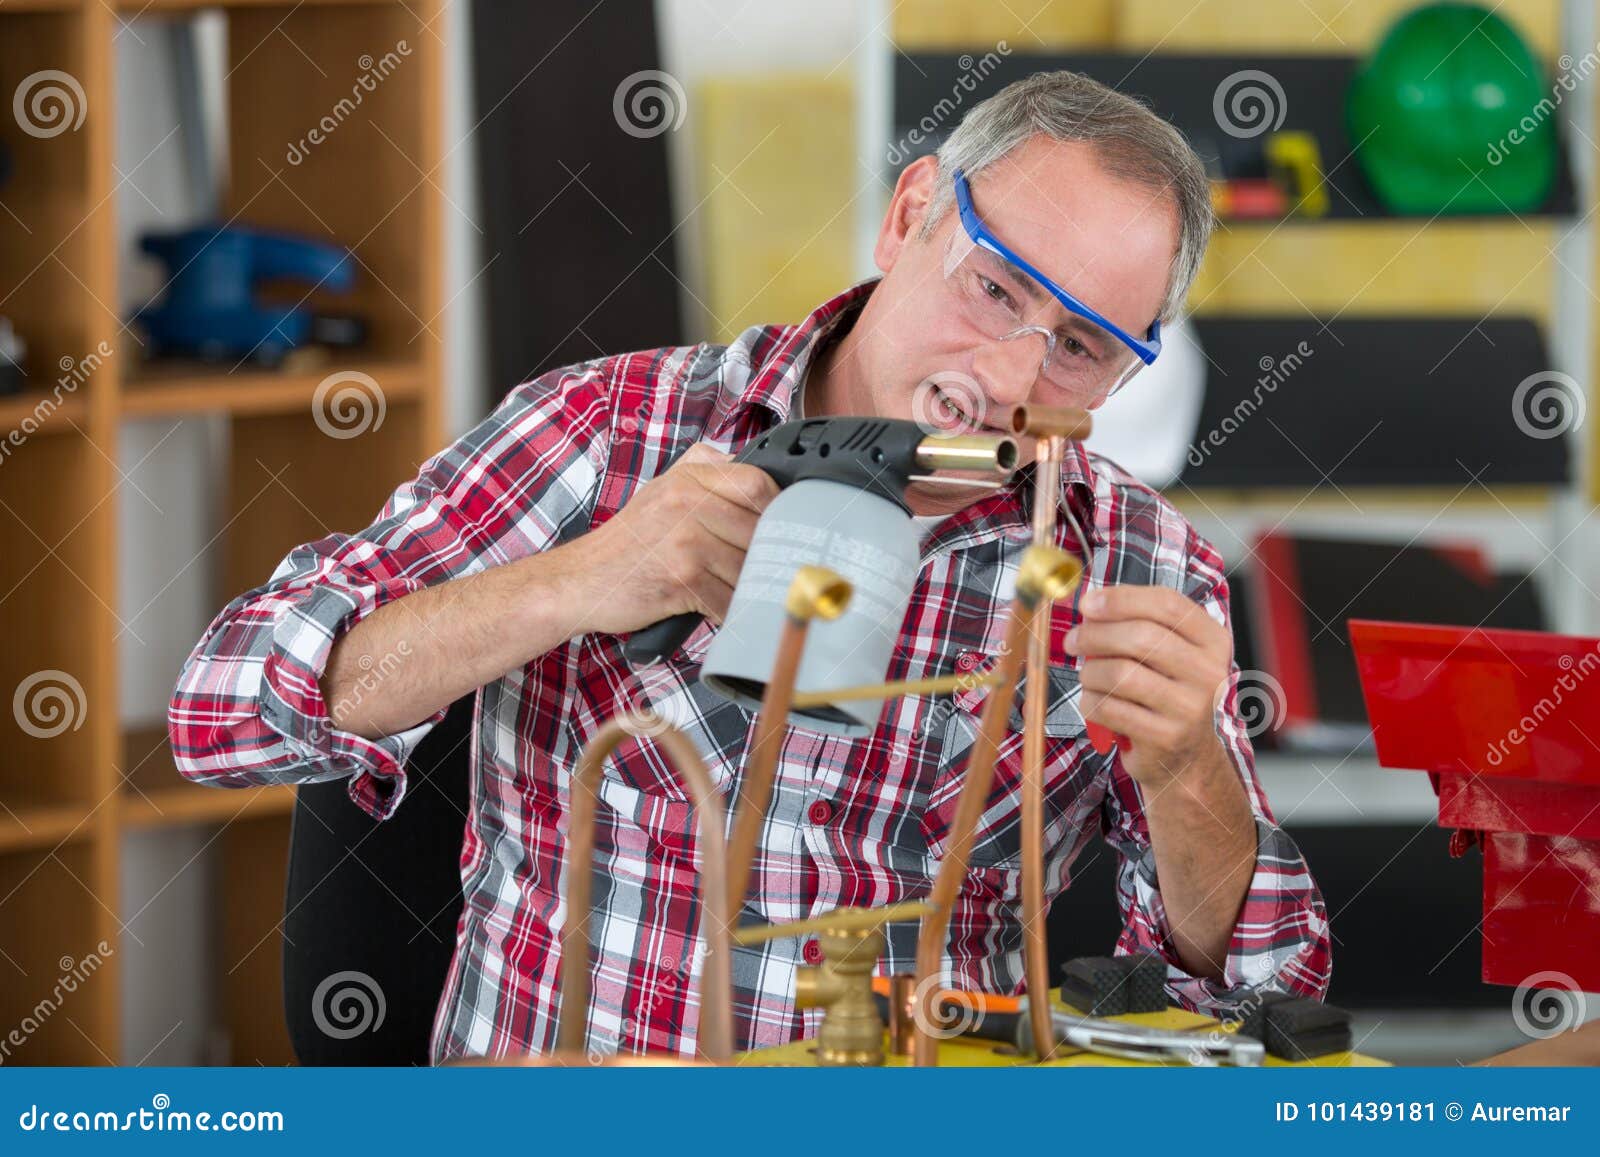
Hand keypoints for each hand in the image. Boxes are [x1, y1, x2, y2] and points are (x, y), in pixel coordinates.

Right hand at [563, 442, 779, 635]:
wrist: (580, 580)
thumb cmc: (628, 543)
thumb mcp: (662, 490)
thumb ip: (706, 472)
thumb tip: (757, 475)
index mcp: (688, 479)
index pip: (759, 485)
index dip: (777, 510)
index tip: (777, 528)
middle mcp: (687, 504)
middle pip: (760, 531)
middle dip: (763, 556)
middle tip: (758, 567)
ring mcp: (686, 542)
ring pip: (748, 568)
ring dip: (746, 587)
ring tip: (732, 589)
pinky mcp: (683, 580)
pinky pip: (728, 600)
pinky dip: (728, 610)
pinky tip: (716, 608)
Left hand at [1063, 585, 1233, 789]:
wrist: (1186, 758)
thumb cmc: (1165, 694)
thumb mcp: (1168, 655)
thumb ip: (1138, 625)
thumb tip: (1090, 605)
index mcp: (1213, 642)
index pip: (1167, 604)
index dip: (1121, 598)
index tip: (1088, 602)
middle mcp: (1209, 673)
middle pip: (1141, 636)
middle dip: (1095, 635)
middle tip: (1072, 641)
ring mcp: (1190, 707)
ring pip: (1121, 673)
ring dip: (1090, 672)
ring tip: (1088, 677)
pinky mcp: (1166, 737)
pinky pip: (1110, 708)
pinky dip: (1090, 701)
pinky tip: (1094, 701)